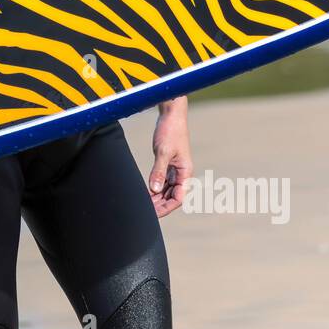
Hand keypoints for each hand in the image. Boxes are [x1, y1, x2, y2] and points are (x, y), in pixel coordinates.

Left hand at [148, 95, 190, 217]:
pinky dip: (154, 189)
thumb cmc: (170, 130)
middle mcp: (182, 174)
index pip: (178, 198)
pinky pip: (162, 182)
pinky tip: (145, 194)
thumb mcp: (163, 152)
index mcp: (185, 172)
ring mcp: (175, 170)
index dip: (166, 208)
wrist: (171, 114)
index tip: (153, 214)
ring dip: (156, 199)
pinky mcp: (168, 165)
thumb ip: (159, 171)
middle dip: (159, 206)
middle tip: (144, 213)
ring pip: (167, 191)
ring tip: (143, 206)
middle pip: (172, 197)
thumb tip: (155, 190)